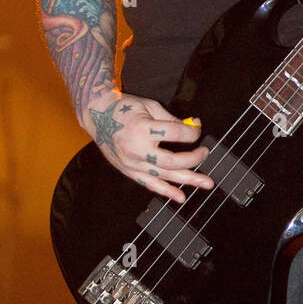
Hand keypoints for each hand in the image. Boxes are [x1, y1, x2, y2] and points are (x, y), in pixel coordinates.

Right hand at [82, 90, 214, 202]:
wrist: (96, 116)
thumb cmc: (124, 108)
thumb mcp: (149, 106)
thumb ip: (172, 119)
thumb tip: (194, 126)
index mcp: (142, 128)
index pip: (176, 134)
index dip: (192, 132)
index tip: (197, 130)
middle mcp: (136, 148)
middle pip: (172, 160)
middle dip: (194, 159)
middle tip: (205, 153)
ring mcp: (131, 163)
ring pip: (164, 176)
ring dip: (188, 180)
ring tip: (206, 183)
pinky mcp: (128, 171)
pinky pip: (149, 184)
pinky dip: (166, 191)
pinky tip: (180, 196)